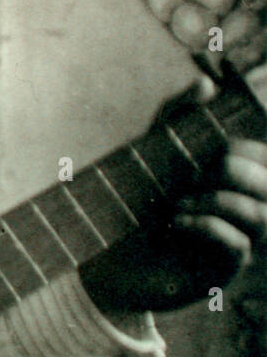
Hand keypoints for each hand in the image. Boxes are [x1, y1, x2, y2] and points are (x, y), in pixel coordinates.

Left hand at [81, 77, 266, 312]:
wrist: (105, 256)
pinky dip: (208, 226)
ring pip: (261, 216)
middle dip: (233, 170)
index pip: (264, 159)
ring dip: (217, 200)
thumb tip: (207, 82)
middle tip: (193, 174)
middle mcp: (245, 215)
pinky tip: (176, 221)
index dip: (244, 150)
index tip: (208, 151)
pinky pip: (238, 247)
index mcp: (238, 185)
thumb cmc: (135, 202)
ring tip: (176, 201)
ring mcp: (240, 246)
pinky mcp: (222, 273)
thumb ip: (177, 116)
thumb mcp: (152, 152)